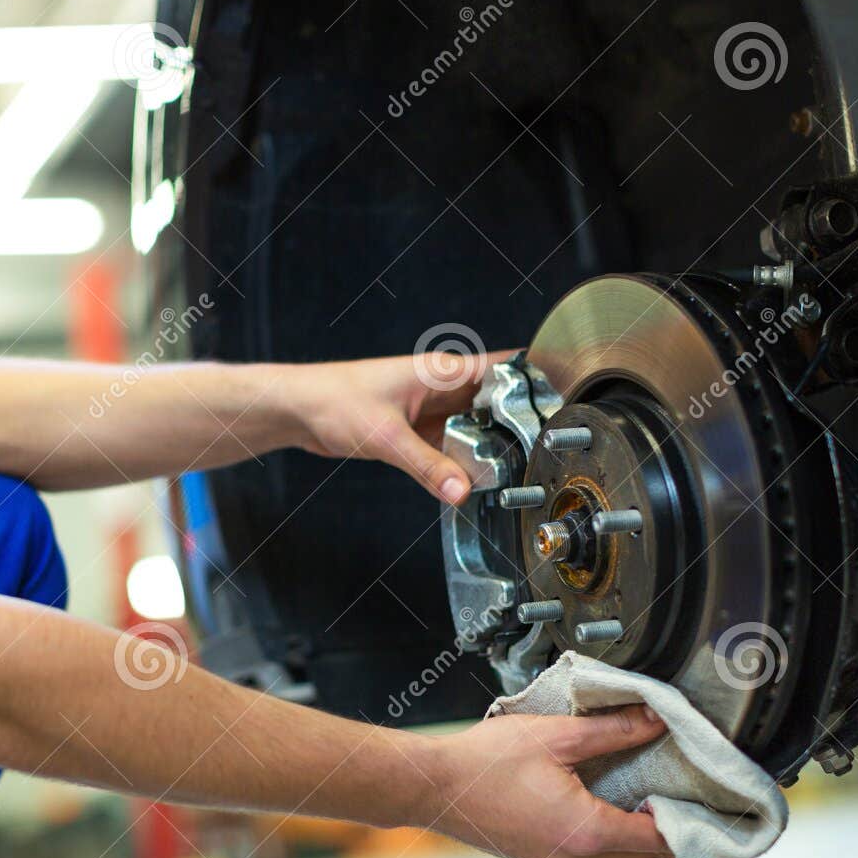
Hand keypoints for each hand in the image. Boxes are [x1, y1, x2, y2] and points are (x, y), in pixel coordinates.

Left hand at [286, 350, 518, 503]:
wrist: (298, 409)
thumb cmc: (334, 401)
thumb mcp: (386, 437)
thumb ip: (426, 466)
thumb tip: (461, 490)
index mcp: (442, 371)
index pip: (504, 367)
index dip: (534, 381)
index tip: (559, 403)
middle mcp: (441, 386)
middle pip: (495, 401)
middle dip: (516, 423)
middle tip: (541, 450)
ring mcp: (430, 407)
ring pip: (475, 424)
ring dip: (490, 443)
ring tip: (514, 468)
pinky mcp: (417, 429)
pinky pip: (452, 443)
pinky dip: (464, 457)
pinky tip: (475, 476)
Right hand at [426, 706, 671, 857]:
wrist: (432, 787)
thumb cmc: (483, 764)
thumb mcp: (557, 737)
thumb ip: (613, 731)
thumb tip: (654, 721)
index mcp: (586, 832)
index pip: (659, 840)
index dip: (685, 820)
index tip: (699, 798)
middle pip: (640, 853)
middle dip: (662, 826)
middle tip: (674, 789)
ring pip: (613, 855)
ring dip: (630, 828)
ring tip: (638, 789)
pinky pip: (585, 851)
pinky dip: (601, 831)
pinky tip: (595, 798)